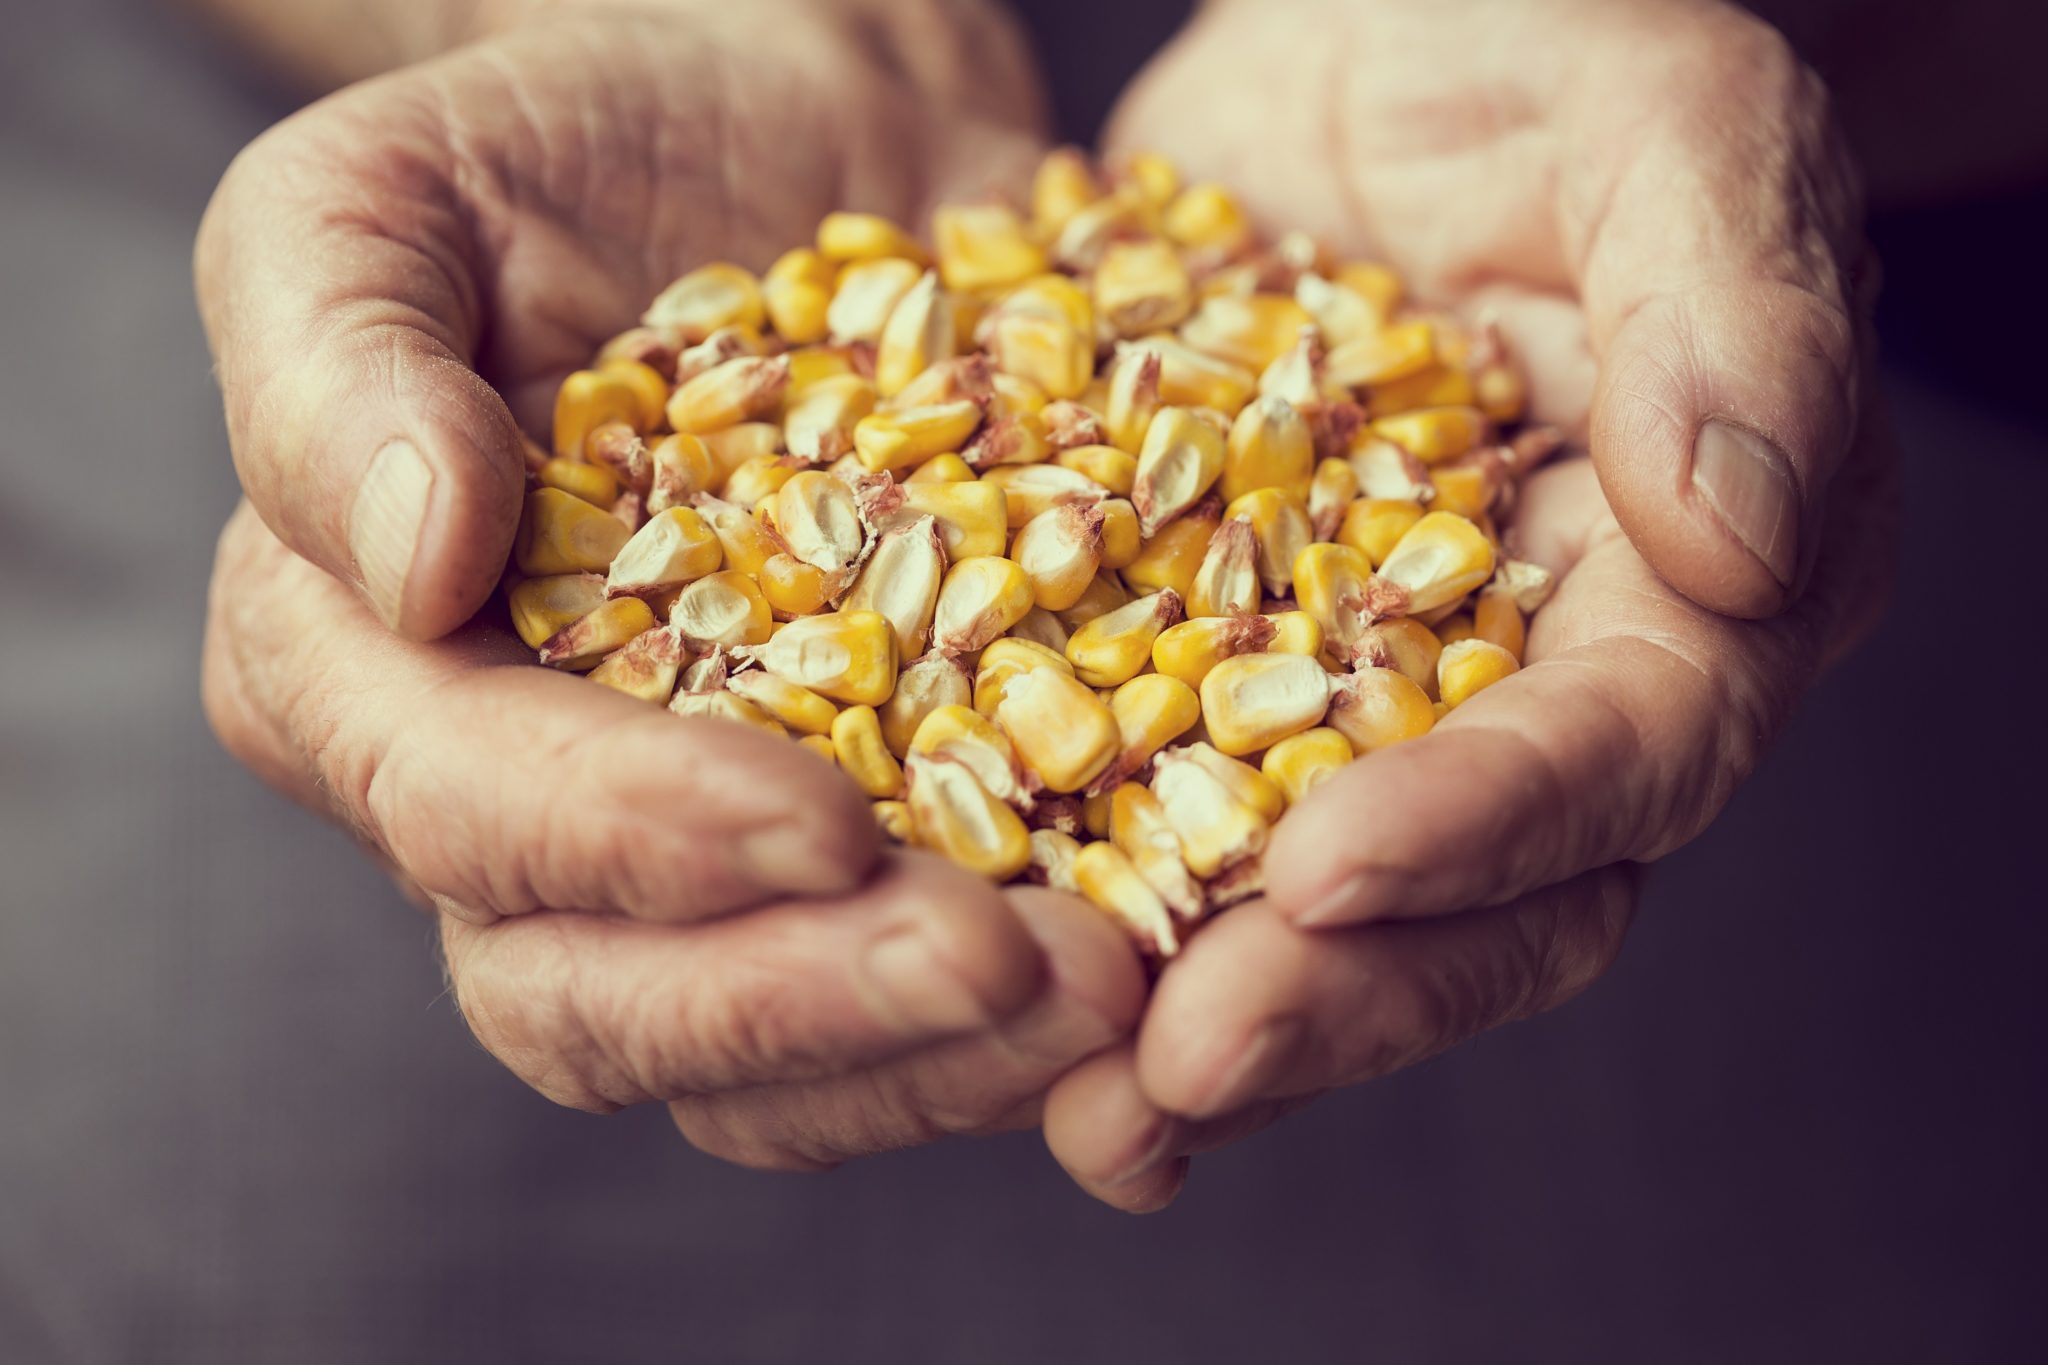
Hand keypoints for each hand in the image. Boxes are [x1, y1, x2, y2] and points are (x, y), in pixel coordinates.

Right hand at [198, 1, 1145, 1166]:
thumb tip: (409, 572)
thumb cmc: (570, 150)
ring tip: (1119, 1001)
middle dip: (808, 1010)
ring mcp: (713, 851)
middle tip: (1013, 971)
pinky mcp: (881, 839)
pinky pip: (929, 994)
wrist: (803, 143)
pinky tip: (1168, 980)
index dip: (632, 842)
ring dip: (945, 1059)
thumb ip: (335, 365)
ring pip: (778, 1060)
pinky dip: (1036, 1018)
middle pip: (610, 1004)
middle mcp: (528, 812)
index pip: (470, 815)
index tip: (818, 826)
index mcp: (370, 680)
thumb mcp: (389, 196)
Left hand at [1042, 0, 1895, 1209]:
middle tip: (1172, 1065)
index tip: (1332, 876)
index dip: (1489, 828)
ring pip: (1296, 908)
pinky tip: (957, 961)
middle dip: (1329, 994)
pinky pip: (1136, 805)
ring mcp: (1352, 692)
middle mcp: (1530, 683)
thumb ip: (1730, 313)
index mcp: (1688, 584)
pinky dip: (1061, 891)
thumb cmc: (1543, 45)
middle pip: (1470, 907)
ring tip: (1061, 1092)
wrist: (1371, 31)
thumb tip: (1744, 537)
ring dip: (1179, 1005)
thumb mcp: (1663, 121)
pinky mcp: (1195, 660)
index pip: (1623, 752)